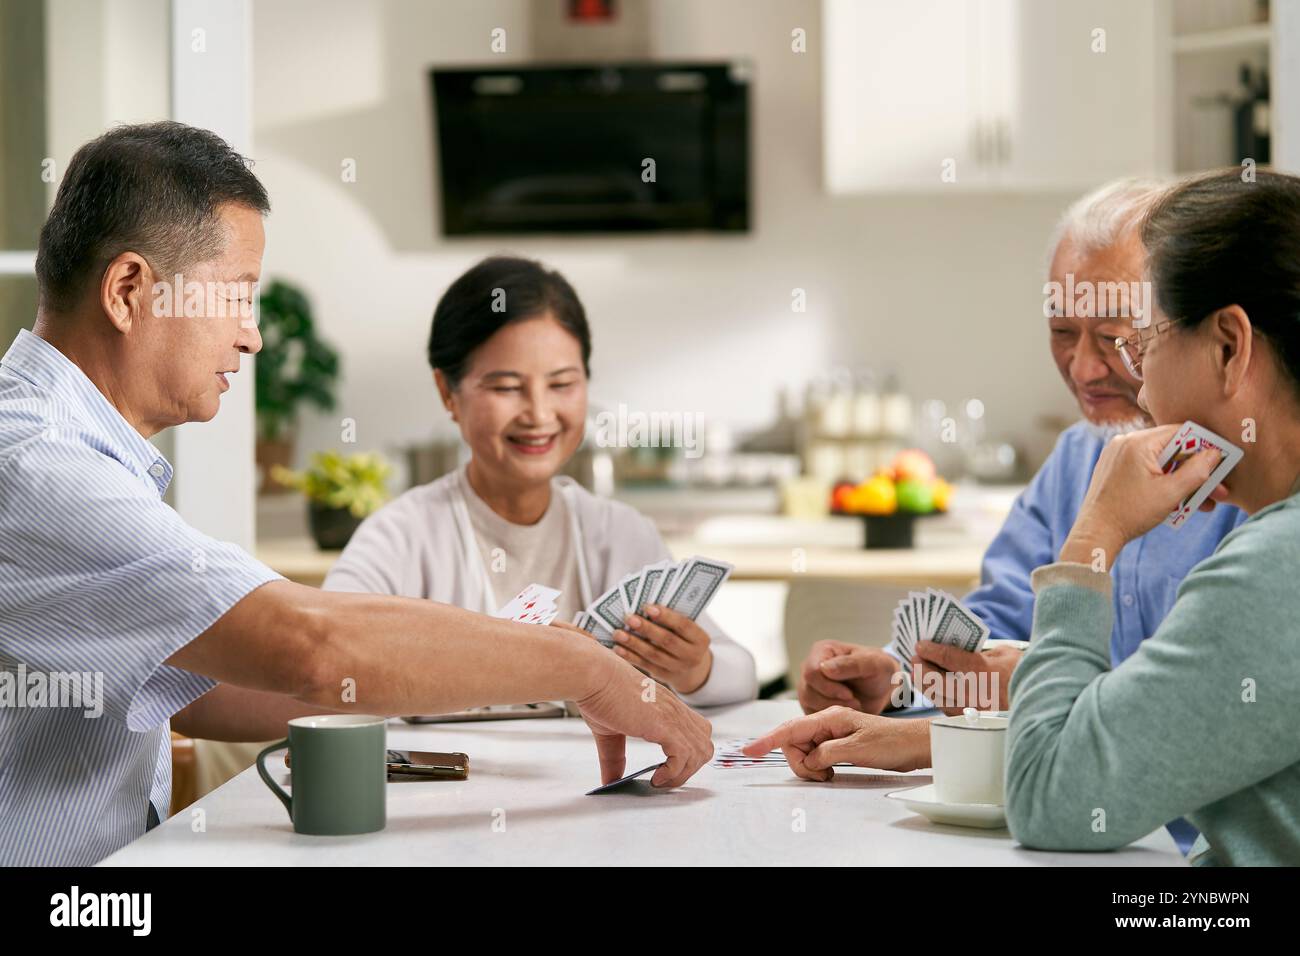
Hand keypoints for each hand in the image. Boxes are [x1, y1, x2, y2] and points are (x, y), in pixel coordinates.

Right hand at [575, 649, 713, 787]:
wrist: (592, 674)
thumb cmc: (598, 692)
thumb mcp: (610, 730)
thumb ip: (614, 757)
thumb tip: (610, 781)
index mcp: (666, 706)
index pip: (697, 731)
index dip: (689, 753)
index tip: (669, 768)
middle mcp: (675, 710)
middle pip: (705, 744)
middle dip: (690, 767)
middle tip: (667, 778)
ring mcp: (672, 716)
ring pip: (701, 751)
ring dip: (684, 773)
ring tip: (661, 781)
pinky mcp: (664, 724)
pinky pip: (684, 755)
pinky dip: (674, 772)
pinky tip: (655, 777)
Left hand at [613, 604, 713, 695]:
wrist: (692, 669)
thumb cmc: (684, 638)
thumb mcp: (688, 629)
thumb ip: (672, 619)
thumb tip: (643, 605)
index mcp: (701, 639)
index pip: (684, 625)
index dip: (666, 616)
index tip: (647, 607)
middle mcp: (692, 656)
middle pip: (667, 641)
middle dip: (646, 629)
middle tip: (629, 618)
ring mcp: (678, 668)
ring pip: (653, 655)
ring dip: (633, 643)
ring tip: (618, 633)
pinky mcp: (663, 677)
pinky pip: (645, 666)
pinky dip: (630, 656)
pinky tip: (617, 648)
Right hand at [741, 706, 928, 780]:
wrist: (915, 745)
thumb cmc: (892, 742)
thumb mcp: (858, 748)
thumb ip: (827, 752)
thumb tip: (809, 759)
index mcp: (830, 717)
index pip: (791, 729)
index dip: (767, 740)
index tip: (749, 751)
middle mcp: (827, 723)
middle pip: (794, 743)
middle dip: (799, 762)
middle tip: (822, 774)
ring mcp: (831, 734)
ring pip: (804, 752)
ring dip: (810, 767)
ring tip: (831, 773)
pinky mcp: (837, 744)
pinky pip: (816, 756)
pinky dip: (818, 767)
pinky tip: (831, 771)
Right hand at [797, 640, 900, 714]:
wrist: (882, 689)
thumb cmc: (879, 671)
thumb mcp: (873, 664)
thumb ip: (851, 664)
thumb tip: (824, 668)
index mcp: (822, 651)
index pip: (811, 672)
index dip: (829, 687)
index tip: (850, 694)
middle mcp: (810, 667)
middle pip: (808, 691)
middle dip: (833, 701)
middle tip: (855, 702)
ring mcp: (808, 686)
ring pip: (809, 704)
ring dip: (833, 709)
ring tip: (854, 705)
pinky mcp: (811, 703)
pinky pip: (812, 714)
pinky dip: (830, 717)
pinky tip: (846, 710)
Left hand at [911, 642, 1022, 713]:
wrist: (1044, 703)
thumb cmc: (1024, 673)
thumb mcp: (1005, 654)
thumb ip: (980, 650)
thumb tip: (958, 648)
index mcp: (982, 671)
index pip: (947, 658)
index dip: (930, 649)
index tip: (920, 644)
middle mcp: (973, 692)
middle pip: (935, 681)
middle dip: (921, 667)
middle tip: (915, 657)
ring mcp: (972, 710)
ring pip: (938, 697)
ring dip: (925, 683)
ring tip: (919, 672)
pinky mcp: (973, 721)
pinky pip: (948, 708)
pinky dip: (938, 696)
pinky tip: (934, 688)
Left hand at [1062, 424, 1230, 565]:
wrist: (1096, 532)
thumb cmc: (1130, 513)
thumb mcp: (1171, 493)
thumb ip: (1197, 471)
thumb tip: (1214, 453)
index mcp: (1138, 442)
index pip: (1182, 432)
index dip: (1205, 446)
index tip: (1223, 460)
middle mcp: (1126, 442)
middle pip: (1173, 449)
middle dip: (1197, 471)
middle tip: (1219, 489)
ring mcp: (1118, 454)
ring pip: (1162, 461)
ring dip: (1184, 480)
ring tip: (1205, 502)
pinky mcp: (1116, 467)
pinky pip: (1148, 468)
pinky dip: (1165, 482)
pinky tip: (1183, 501)